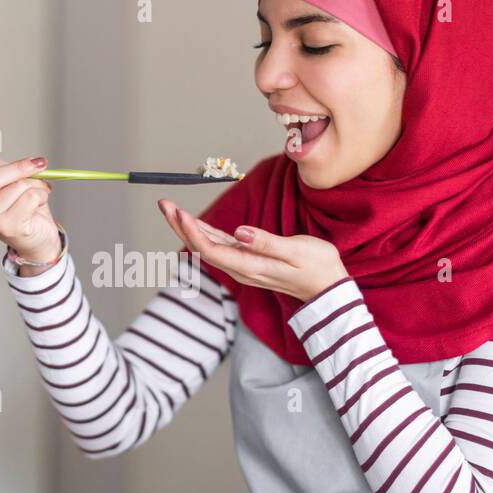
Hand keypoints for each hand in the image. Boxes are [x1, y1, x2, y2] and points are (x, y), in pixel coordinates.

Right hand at [0, 132, 60, 262]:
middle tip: (35, 165)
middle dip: (18, 168)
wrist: (38, 230)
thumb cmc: (17, 201)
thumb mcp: (0, 174)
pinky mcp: (10, 228)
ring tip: (33, 192)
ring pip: (16, 186)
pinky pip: (30, 197)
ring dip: (34, 183)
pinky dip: (41, 194)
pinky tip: (37, 203)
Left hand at [158, 198, 348, 302]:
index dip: (192, 232)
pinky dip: (204, 232)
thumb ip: (267, 243)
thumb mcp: (297, 251)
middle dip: (180, 226)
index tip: (180, 212)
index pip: (211, 250)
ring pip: (208, 247)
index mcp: (250, 267)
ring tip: (171, 209)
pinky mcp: (248, 260)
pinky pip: (219, 246)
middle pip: (202, 248)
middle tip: (163, 204)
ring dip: (188, 228)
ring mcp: (243, 266)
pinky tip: (193, 222)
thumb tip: (239, 233)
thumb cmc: (318, 267)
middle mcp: (241, 269)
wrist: (329, 288)